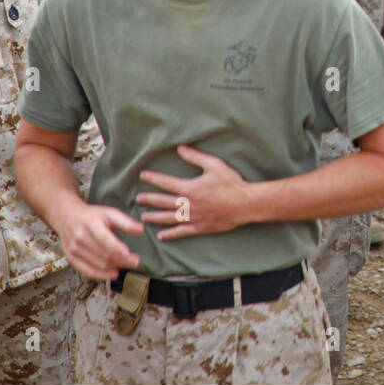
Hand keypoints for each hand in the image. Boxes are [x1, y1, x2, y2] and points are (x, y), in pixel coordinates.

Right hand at [54, 201, 142, 280]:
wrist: (67, 217)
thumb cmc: (93, 216)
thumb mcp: (110, 213)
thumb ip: (126, 222)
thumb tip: (140, 229)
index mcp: (91, 223)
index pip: (104, 238)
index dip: (117, 248)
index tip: (129, 254)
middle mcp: (80, 237)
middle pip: (103, 254)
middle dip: (121, 260)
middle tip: (135, 261)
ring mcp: (74, 249)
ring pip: (98, 264)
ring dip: (114, 267)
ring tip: (127, 265)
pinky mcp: (71, 258)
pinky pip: (87, 271)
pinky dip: (102, 275)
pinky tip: (113, 274)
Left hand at [138, 144, 252, 239]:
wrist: (245, 204)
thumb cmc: (231, 183)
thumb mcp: (214, 165)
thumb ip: (195, 157)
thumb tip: (180, 148)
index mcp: (189, 188)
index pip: (166, 182)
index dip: (153, 178)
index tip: (142, 176)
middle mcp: (187, 204)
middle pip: (163, 202)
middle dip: (149, 199)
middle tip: (138, 198)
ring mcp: (193, 217)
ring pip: (168, 218)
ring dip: (154, 217)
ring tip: (144, 217)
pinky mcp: (200, 228)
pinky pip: (181, 232)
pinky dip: (170, 234)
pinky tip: (161, 236)